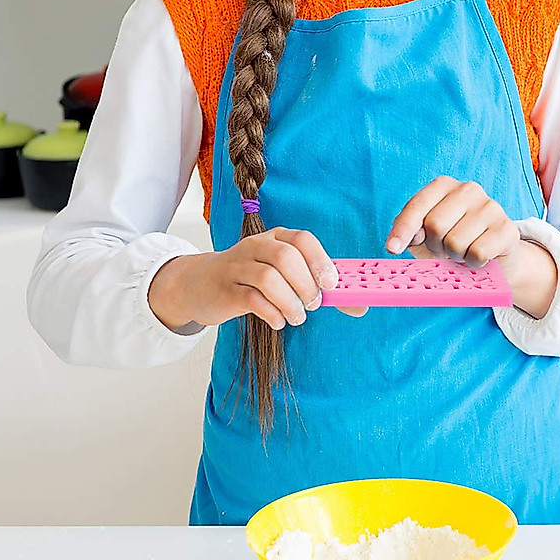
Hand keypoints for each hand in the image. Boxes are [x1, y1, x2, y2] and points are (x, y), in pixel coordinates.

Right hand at [148, 227, 365, 330]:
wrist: (199, 284)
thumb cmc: (251, 279)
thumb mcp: (282, 275)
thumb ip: (317, 287)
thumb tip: (360, 307)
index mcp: (276, 237)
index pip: (302, 239)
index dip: (320, 261)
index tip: (331, 284)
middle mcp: (255, 246)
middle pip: (286, 257)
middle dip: (306, 284)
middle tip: (314, 304)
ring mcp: (237, 266)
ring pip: (268, 278)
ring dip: (290, 301)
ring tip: (297, 317)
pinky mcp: (225, 290)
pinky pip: (251, 299)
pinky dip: (271, 313)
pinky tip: (278, 321)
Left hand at [387, 177, 520, 267]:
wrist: (494, 256)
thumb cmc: (454, 241)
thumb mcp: (425, 234)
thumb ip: (408, 231)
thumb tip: (396, 242)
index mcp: (444, 186)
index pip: (417, 206)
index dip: (403, 230)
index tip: (393, 248)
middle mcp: (468, 189)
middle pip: (435, 225)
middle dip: (436, 246)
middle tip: (445, 248)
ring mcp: (490, 207)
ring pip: (456, 242)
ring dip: (456, 256)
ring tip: (464, 251)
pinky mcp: (507, 228)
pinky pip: (478, 253)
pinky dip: (474, 263)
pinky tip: (479, 257)